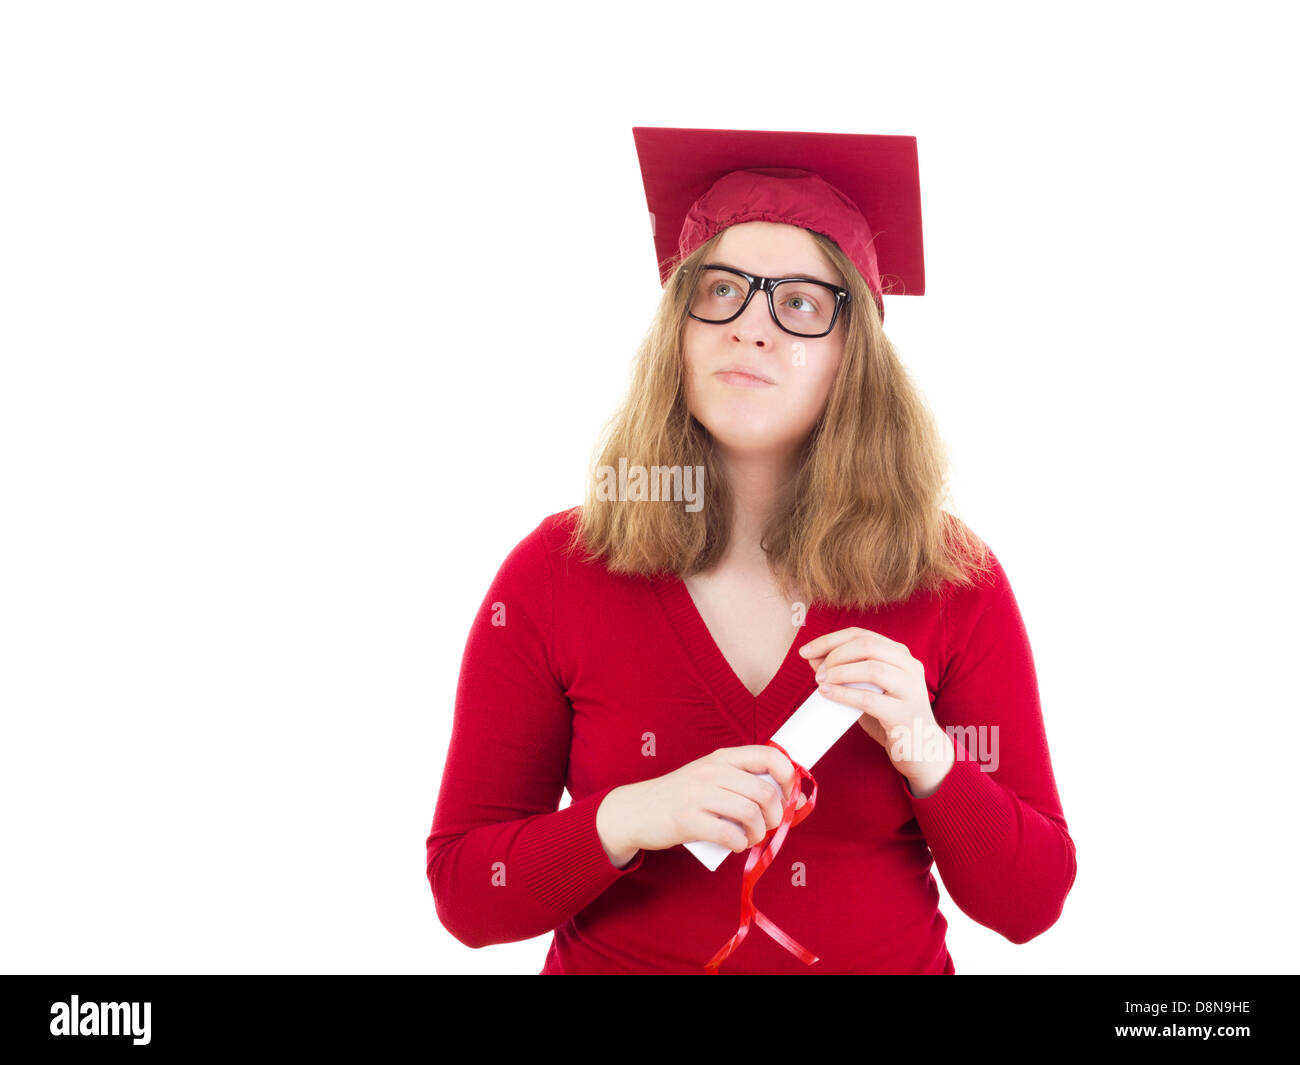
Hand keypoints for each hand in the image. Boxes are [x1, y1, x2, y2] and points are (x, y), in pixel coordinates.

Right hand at [596, 745, 805, 866]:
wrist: (636, 810)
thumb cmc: (681, 796)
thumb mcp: (710, 777)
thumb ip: (743, 782)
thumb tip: (793, 800)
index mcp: (721, 757)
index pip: (769, 756)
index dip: (789, 777)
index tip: (790, 796)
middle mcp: (711, 771)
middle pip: (765, 792)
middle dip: (777, 816)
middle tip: (770, 826)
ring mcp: (698, 795)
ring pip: (751, 814)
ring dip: (759, 833)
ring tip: (752, 838)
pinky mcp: (687, 820)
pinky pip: (729, 835)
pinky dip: (740, 844)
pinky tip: (736, 845)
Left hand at [798, 627, 953, 796]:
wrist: (921, 750)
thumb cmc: (890, 716)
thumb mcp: (867, 689)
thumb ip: (846, 672)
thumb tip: (813, 658)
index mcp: (900, 654)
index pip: (861, 634)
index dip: (830, 640)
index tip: (805, 651)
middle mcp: (910, 666)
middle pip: (868, 645)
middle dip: (835, 654)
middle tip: (816, 672)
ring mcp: (911, 689)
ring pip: (873, 668)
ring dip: (840, 672)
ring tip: (821, 682)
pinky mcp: (905, 714)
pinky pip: (870, 699)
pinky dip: (844, 694)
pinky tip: (828, 694)